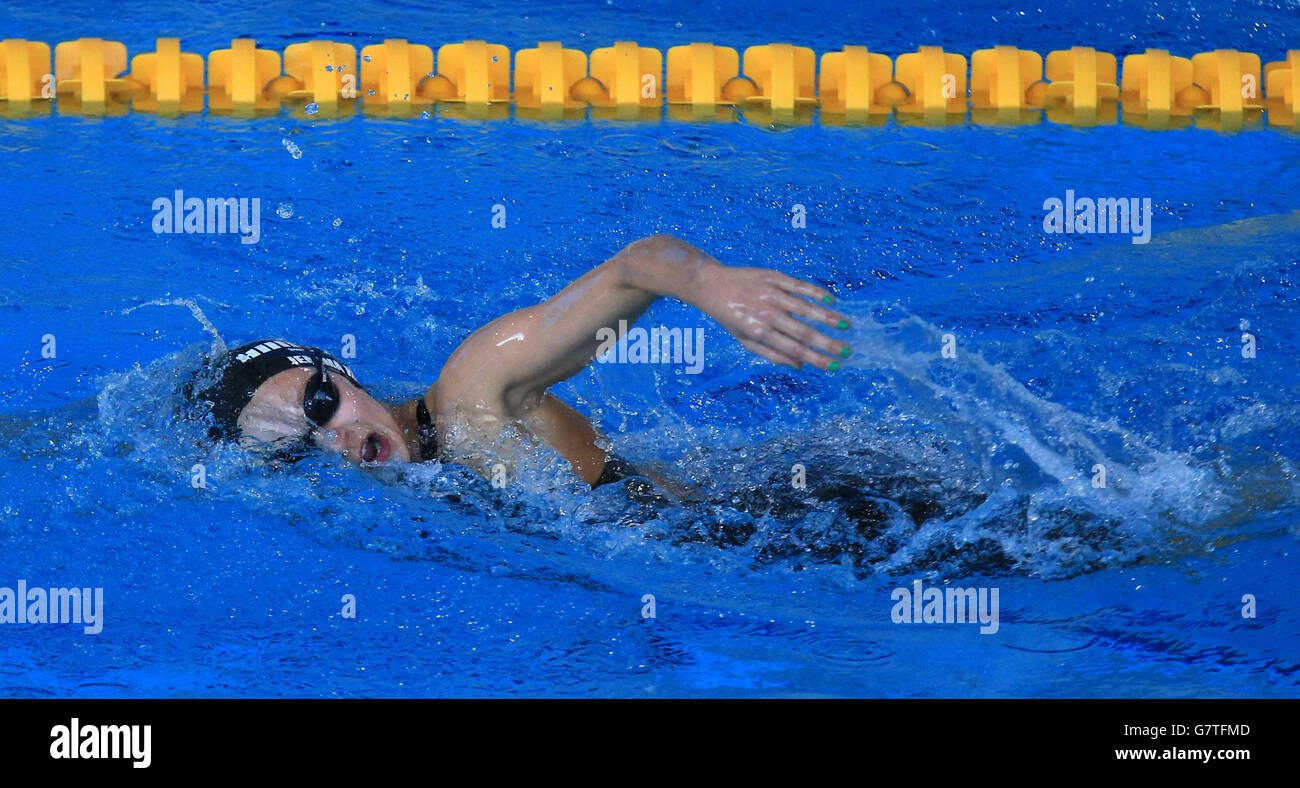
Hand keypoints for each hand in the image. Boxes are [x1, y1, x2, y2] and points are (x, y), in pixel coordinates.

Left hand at [690, 264, 850, 370]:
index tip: (835, 366)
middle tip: (848, 352)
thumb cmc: (730, 317)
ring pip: (804, 308)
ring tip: (845, 326)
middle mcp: (767, 314)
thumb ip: (772, 354)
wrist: (711, 285)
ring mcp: (771, 294)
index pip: (794, 350)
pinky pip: (799, 285)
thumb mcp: (745, 340)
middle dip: (828, 344)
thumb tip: (800, 367)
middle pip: (803, 332)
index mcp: (760, 333)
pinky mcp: (773, 276)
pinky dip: (816, 292)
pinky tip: (831, 300)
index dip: (816, 359)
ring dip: (827, 318)